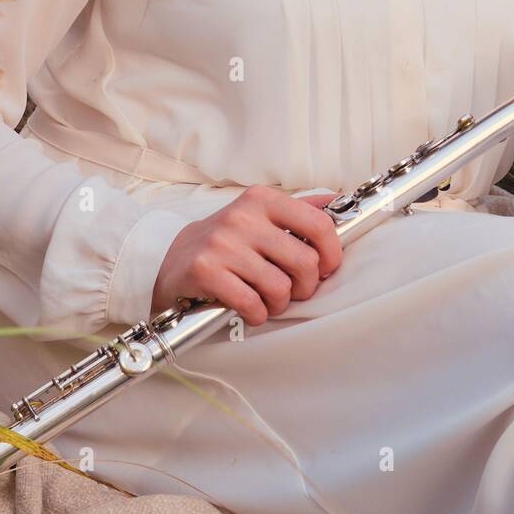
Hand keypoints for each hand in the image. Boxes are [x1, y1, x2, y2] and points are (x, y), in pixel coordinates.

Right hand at [151, 186, 342, 325]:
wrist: (173, 258)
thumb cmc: (227, 241)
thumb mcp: (260, 215)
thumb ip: (300, 210)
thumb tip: (341, 202)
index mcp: (262, 199)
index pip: (318, 224)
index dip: (332, 253)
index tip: (326, 267)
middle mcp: (243, 217)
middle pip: (305, 262)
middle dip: (306, 286)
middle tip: (294, 290)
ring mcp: (223, 244)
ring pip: (280, 287)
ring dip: (279, 303)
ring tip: (268, 300)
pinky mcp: (206, 271)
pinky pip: (252, 303)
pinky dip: (258, 314)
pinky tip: (251, 309)